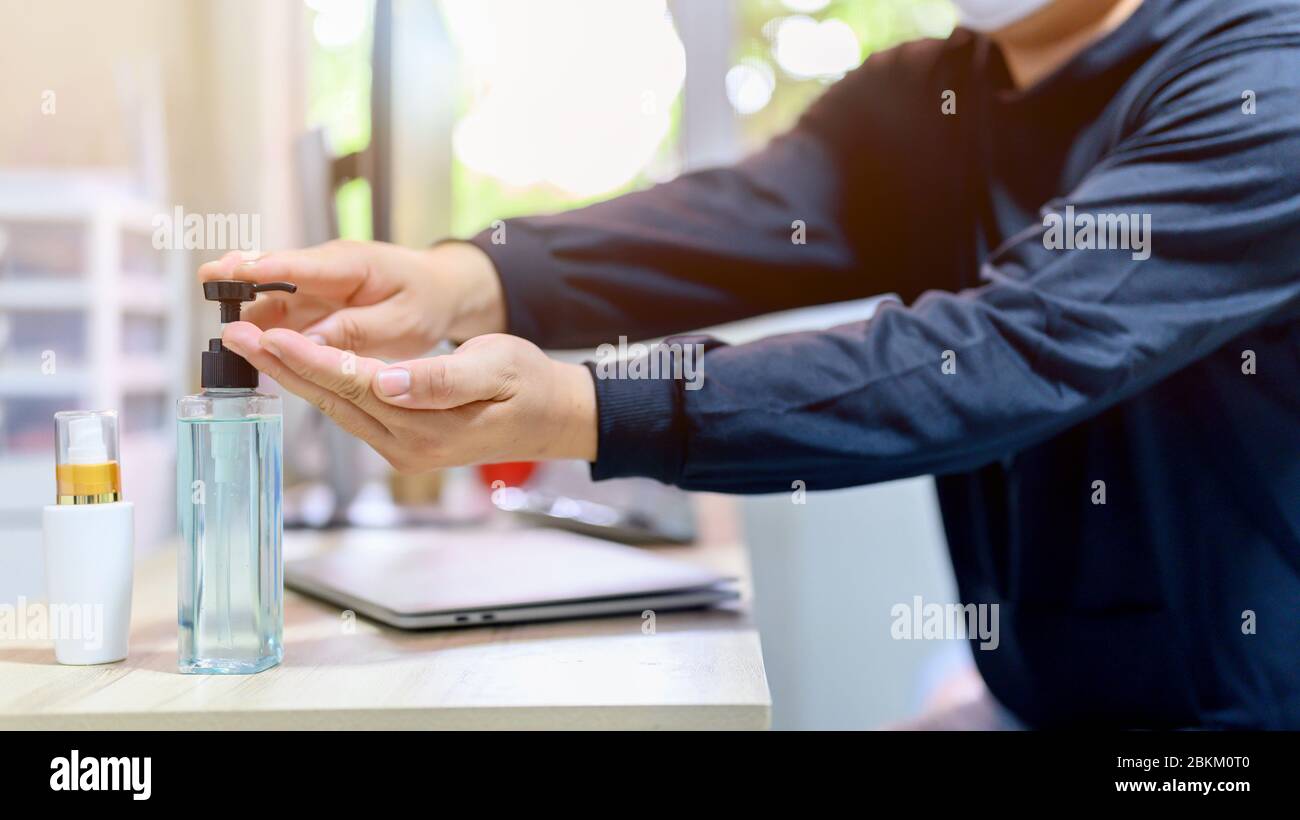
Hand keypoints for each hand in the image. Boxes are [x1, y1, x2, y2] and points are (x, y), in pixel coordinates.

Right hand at [198, 240, 505, 356]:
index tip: (222, 272)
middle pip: (271, 278)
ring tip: (224, 338)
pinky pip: (283, 317)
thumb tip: (309, 345)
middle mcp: (325, 270)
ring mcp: (316, 286)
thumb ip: (357, 331)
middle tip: (205, 293)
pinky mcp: (314, 305)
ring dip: (246, 316)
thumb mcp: (403, 321)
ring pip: (271, 300)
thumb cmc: (427, 300)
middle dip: (236, 286)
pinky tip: (248, 351)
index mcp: (350, 264)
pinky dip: (265, 332)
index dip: (256, 268)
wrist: (442, 292)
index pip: (295, 264)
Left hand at [221, 323, 596, 470]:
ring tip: (251, 346)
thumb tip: (389, 381)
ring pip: (334, 408)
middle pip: (330, 399)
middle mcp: (406, 445)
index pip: (354, 384)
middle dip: (281, 365)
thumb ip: (441, 378)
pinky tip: (295, 366)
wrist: (548, 418)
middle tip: (235, 335)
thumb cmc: (527, 387)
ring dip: (291, 376)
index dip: (309, 358)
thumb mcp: (496, 369)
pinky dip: (318, 386)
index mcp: (427, 425)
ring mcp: (401, 449)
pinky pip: (350, 412)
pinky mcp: (400, 444)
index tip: (269, 333)